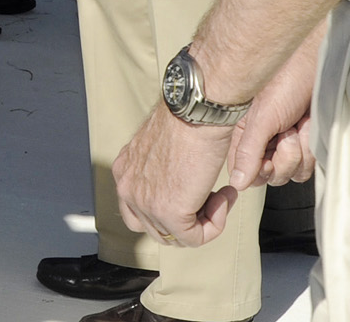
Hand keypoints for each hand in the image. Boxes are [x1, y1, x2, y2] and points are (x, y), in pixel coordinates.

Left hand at [113, 101, 237, 247]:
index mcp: (125, 170)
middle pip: (156, 228)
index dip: (172, 210)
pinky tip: (224, 197)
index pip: (139, 211)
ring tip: (222, 195)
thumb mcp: (168, 146)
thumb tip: (181, 187)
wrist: (199, 110)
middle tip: (213, 198)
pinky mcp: (168, 213)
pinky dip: (215, 224)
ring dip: (206, 220)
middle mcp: (128, 187)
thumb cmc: (190, 118)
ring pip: (177, 237)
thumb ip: (164, 169)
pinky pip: (195, 238)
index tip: (197, 194)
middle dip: (189, 219)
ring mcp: (145, 203)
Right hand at [227, 26, 320, 189]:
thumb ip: (248, 151)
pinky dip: (313, 146)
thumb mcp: (261, 118)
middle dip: (285, 157)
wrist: (317, 63)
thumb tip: (237, 181)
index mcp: (246, 136)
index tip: (268, 156)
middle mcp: (265, 143)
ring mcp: (288, 143)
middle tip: (286, 130)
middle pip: (274, 177)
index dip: (260, 171)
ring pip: (295, 173)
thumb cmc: (286, 79)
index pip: (247, 173)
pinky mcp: (308, 143)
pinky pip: (311, 164)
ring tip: (299, 124)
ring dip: (301, 149)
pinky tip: (309, 125)